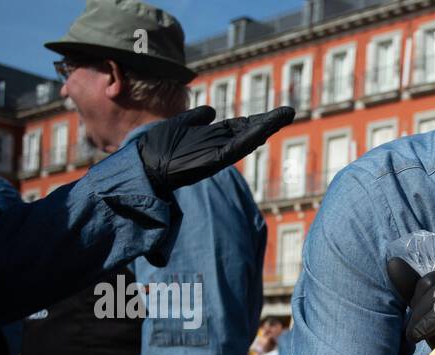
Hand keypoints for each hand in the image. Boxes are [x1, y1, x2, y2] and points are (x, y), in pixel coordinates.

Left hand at [138, 105, 294, 195]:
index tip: (278, 112)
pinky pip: (236, 149)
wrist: (145, 164)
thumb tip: (211, 111)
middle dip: (270, 122)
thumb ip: (196, 118)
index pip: (241, 126)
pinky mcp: (214, 161)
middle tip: (289, 112)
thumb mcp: (180, 125)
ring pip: (248, 139)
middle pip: (250, 131)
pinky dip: (250, 139)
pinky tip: (263, 131)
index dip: (258, 118)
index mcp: (214, 138)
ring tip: (284, 116)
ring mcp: (219, 154)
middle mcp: (220, 146)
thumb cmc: (158, 147)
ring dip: (267, 128)